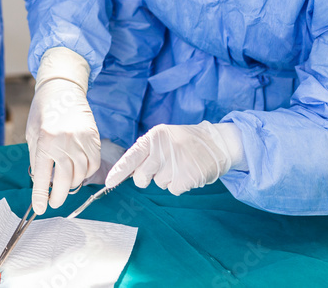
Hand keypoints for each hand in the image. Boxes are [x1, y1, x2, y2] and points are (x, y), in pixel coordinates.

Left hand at [26, 48, 100, 214]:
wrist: (62, 88)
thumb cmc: (43, 111)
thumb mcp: (32, 133)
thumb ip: (37, 157)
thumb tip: (42, 181)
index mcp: (45, 140)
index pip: (42, 176)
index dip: (40, 196)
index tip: (39, 209)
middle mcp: (64, 141)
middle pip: (63, 179)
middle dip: (58, 196)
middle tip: (54, 202)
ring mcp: (81, 139)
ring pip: (79, 174)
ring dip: (71, 182)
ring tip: (64, 182)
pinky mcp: (93, 137)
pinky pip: (92, 164)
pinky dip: (85, 172)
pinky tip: (78, 170)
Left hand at [104, 121, 245, 195]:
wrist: (217, 143)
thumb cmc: (185, 142)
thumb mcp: (163, 137)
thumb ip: (146, 151)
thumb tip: (130, 171)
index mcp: (154, 137)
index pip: (131, 156)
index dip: (119, 171)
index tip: (109, 182)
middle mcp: (162, 150)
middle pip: (141, 177)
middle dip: (146, 178)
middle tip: (163, 167)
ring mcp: (175, 164)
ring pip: (159, 184)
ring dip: (168, 179)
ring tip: (181, 165)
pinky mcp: (187, 177)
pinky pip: (174, 190)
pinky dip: (180, 185)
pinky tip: (189, 172)